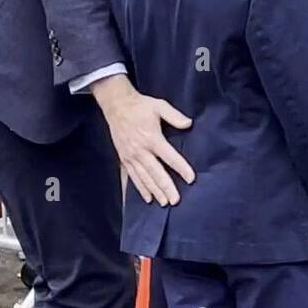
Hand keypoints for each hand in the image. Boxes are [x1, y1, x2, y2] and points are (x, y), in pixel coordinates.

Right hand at [92, 75, 194, 205]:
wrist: (116, 105)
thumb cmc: (140, 106)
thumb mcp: (159, 106)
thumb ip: (175, 116)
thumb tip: (189, 124)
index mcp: (152, 138)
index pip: (169, 157)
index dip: (181, 168)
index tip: (191, 179)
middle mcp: (140, 150)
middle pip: (156, 172)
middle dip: (166, 187)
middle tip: (176, 200)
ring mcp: (131, 156)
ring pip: (144, 178)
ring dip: (154, 191)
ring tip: (164, 203)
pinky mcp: (124, 158)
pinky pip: (132, 176)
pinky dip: (140, 188)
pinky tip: (147, 198)